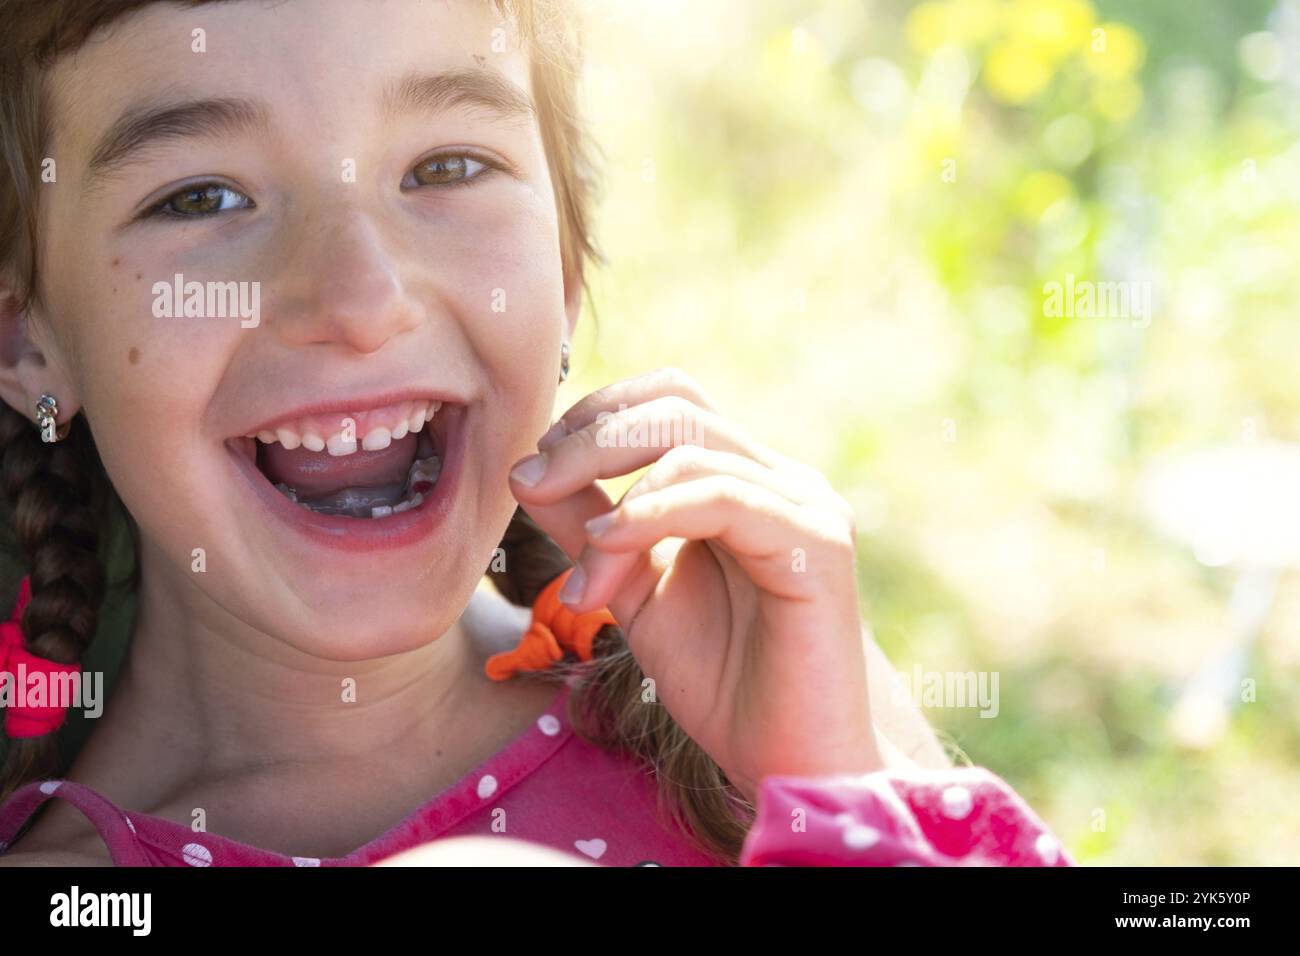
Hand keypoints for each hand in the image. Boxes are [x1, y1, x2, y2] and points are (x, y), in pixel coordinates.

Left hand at [508, 368, 883, 802]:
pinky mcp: (818, 543)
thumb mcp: (631, 594)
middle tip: (530, 481)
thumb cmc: (720, 684)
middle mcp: (780, 480)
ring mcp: (805, 505)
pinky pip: (724, 497)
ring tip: (581, 573)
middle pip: (677, 408)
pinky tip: (609, 547)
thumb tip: (527, 472)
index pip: (670, 402)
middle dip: (590, 437)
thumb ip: (590, 530)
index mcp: (744, 482)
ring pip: (693, 447)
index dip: (598, 415)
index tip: (536, 465)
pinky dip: (654, 513)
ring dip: (612, 501)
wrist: (786, 764)